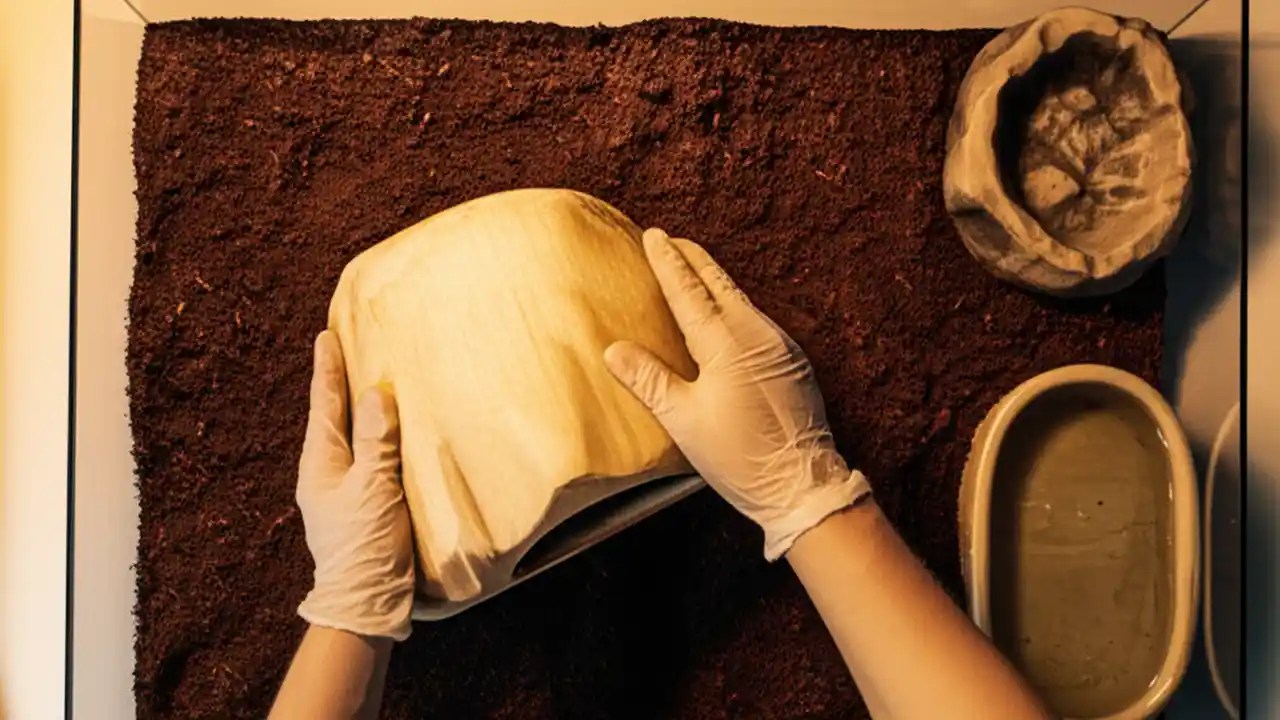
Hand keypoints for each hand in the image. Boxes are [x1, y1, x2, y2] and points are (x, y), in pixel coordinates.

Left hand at [296, 331, 414, 639]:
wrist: (367, 604)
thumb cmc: (366, 545)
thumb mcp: (373, 488)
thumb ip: (377, 441)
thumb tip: (377, 393)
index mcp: (320, 464)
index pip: (326, 406)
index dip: (328, 370)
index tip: (326, 336)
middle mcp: (326, 475)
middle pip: (334, 419)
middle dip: (341, 386)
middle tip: (346, 350)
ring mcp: (342, 493)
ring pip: (351, 440)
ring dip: (359, 412)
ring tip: (369, 385)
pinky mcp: (362, 509)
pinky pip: (369, 460)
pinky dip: (378, 440)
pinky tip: (392, 437)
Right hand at [605, 229, 870, 559]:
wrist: (802, 484)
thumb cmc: (738, 455)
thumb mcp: (683, 420)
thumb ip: (649, 380)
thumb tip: (614, 349)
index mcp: (724, 341)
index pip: (688, 290)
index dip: (667, 262)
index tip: (653, 235)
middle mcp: (755, 333)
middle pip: (719, 283)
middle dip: (693, 259)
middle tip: (670, 241)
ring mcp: (779, 345)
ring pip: (740, 298)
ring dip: (713, 280)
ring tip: (692, 270)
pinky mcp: (792, 361)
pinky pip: (756, 319)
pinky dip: (733, 305)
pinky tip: (725, 314)